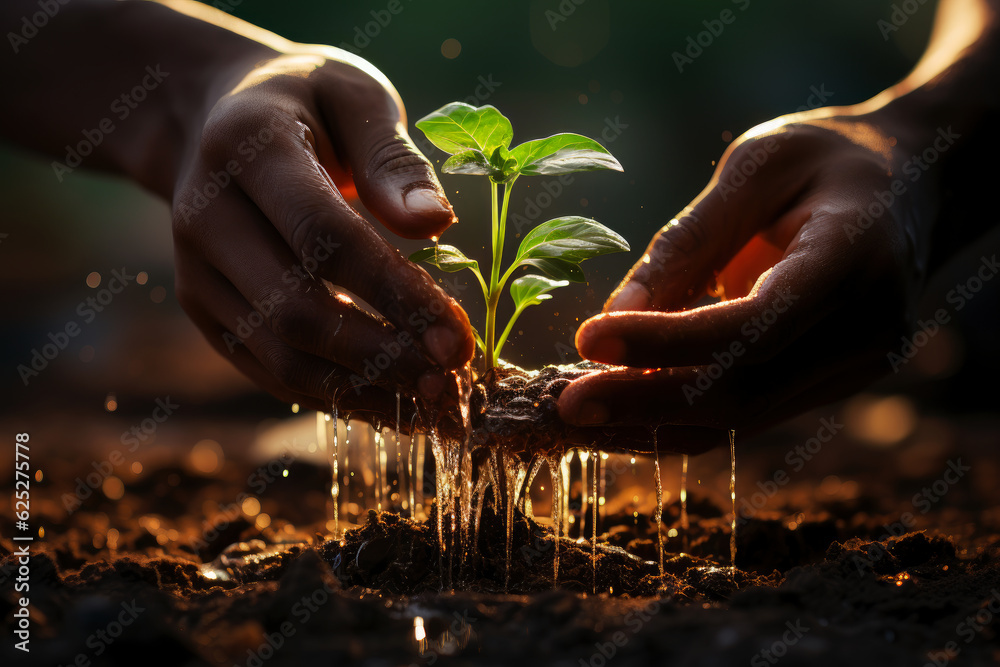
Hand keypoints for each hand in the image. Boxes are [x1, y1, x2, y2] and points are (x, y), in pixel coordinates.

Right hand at [172, 45, 473, 414]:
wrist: (213, 121)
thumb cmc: (306, 104)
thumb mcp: (354, 96)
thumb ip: (392, 156)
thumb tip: (436, 221)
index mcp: (246, 148)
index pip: (323, 235)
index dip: (394, 293)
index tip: (457, 337)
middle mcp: (205, 216)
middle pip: (295, 310)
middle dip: (383, 356)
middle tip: (454, 382)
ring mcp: (196, 271)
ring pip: (279, 355)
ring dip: (363, 390)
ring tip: (433, 404)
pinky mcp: (205, 310)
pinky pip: (269, 369)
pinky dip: (333, 395)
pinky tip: (392, 404)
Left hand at [558, 105, 941, 452]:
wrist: (910, 186)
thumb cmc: (827, 159)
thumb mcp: (757, 166)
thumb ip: (690, 241)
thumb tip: (614, 319)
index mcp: (856, 260)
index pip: (753, 326)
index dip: (666, 342)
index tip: (587, 340)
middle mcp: (868, 332)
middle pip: (742, 392)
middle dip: (644, 402)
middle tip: (562, 404)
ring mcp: (855, 370)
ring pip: (740, 420)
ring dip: (650, 424)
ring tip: (575, 416)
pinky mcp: (828, 387)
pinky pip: (745, 416)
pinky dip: (677, 417)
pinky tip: (620, 409)